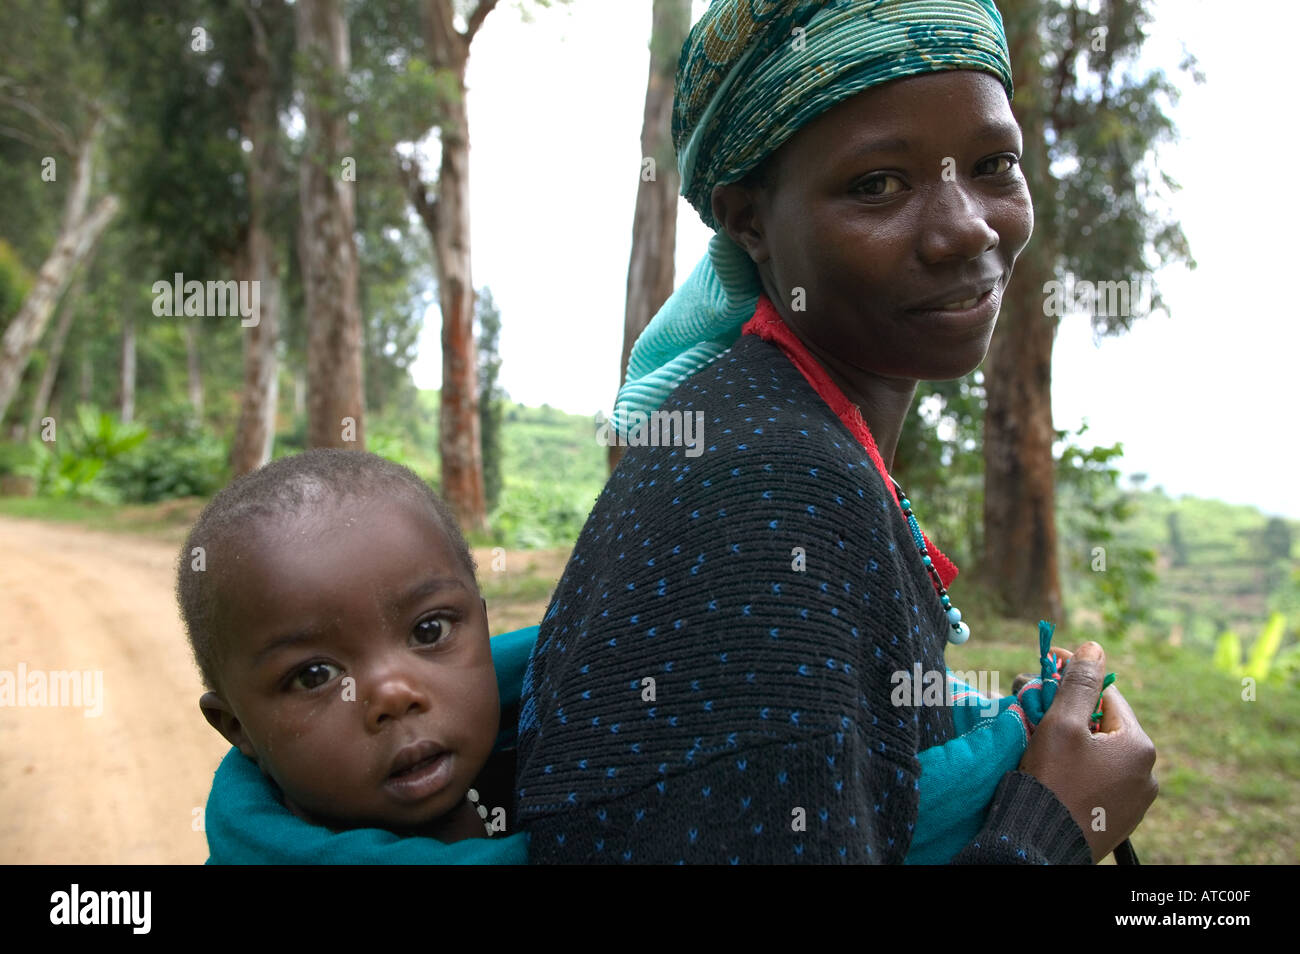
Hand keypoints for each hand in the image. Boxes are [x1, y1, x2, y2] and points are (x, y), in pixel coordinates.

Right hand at [1017, 642, 1157, 862]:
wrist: (1041, 844)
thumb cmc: (1053, 780)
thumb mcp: (1062, 724)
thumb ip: (1079, 683)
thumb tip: (1094, 646)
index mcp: (1140, 746)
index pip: (1106, 695)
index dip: (1073, 679)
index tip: (1045, 669)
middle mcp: (1148, 774)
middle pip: (1104, 725)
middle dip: (1071, 713)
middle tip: (1036, 708)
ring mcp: (1136, 801)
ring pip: (1102, 754)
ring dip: (1075, 741)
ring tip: (1041, 741)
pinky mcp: (1119, 820)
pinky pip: (1100, 780)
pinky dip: (1079, 769)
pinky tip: (1055, 771)